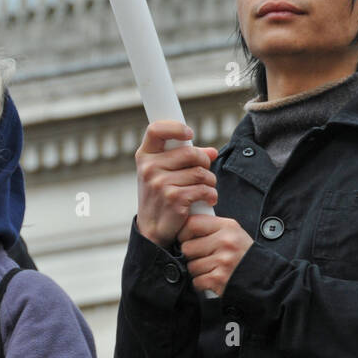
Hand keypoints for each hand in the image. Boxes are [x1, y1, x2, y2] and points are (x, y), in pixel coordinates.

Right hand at [135, 121, 218, 247]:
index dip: (175, 127)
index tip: (189, 134)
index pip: (156, 130)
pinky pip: (204, 189)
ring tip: (205, 188)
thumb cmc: (161, 197)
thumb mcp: (166, 173)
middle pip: (190, 153)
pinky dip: (211, 194)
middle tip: (204, 173)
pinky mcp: (173, 198)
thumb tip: (212, 151)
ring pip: (200, 172)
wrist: (153, 230)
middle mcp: (149, 168)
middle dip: (204, 162)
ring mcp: (159, 183)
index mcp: (145, 156)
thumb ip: (187, 159)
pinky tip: (208, 199)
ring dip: (209, 181)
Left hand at [177, 215, 253, 295]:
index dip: (184, 233)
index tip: (187, 239)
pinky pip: (197, 281)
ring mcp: (223, 261)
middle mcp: (226, 242)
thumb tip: (183, 226)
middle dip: (192, 255)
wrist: (263, 276)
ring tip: (213, 268)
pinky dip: (203, 283)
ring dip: (198, 270)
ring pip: (191, 266)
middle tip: (205, 257)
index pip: (192, 224)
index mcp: (228, 227)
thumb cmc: (243, 254)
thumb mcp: (233, 233)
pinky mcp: (219, 279)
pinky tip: (214, 278)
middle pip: (187, 247)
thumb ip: (211, 228)